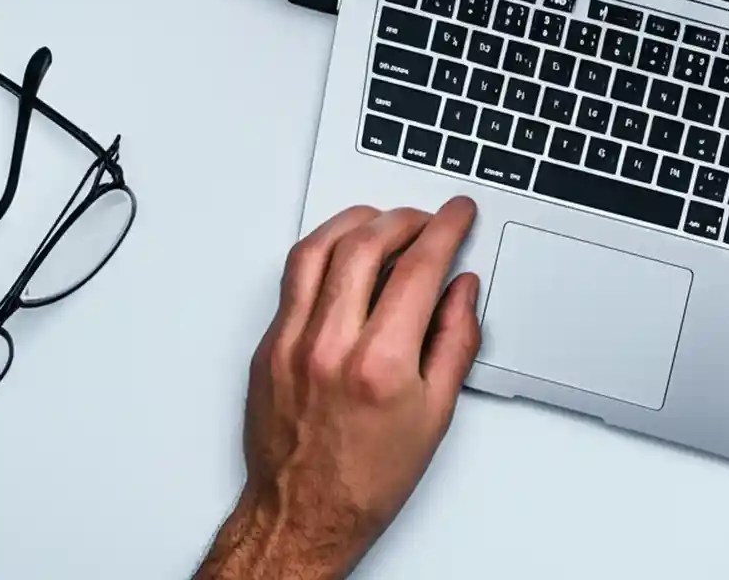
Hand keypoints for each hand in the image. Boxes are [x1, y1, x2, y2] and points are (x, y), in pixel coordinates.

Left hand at [196, 199, 481, 579]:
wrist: (304, 515)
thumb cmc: (367, 478)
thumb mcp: (437, 413)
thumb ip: (455, 340)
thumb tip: (461, 289)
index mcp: (379, 364)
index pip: (418, 269)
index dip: (445, 229)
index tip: (457, 214)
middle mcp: (329, 345)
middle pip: (366, 244)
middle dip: (405, 218)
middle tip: (427, 218)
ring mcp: (290, 342)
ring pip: (318, 249)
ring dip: (356, 222)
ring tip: (383, 222)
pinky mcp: (266, 346)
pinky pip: (293, 278)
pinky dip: (324, 252)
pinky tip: (344, 255)